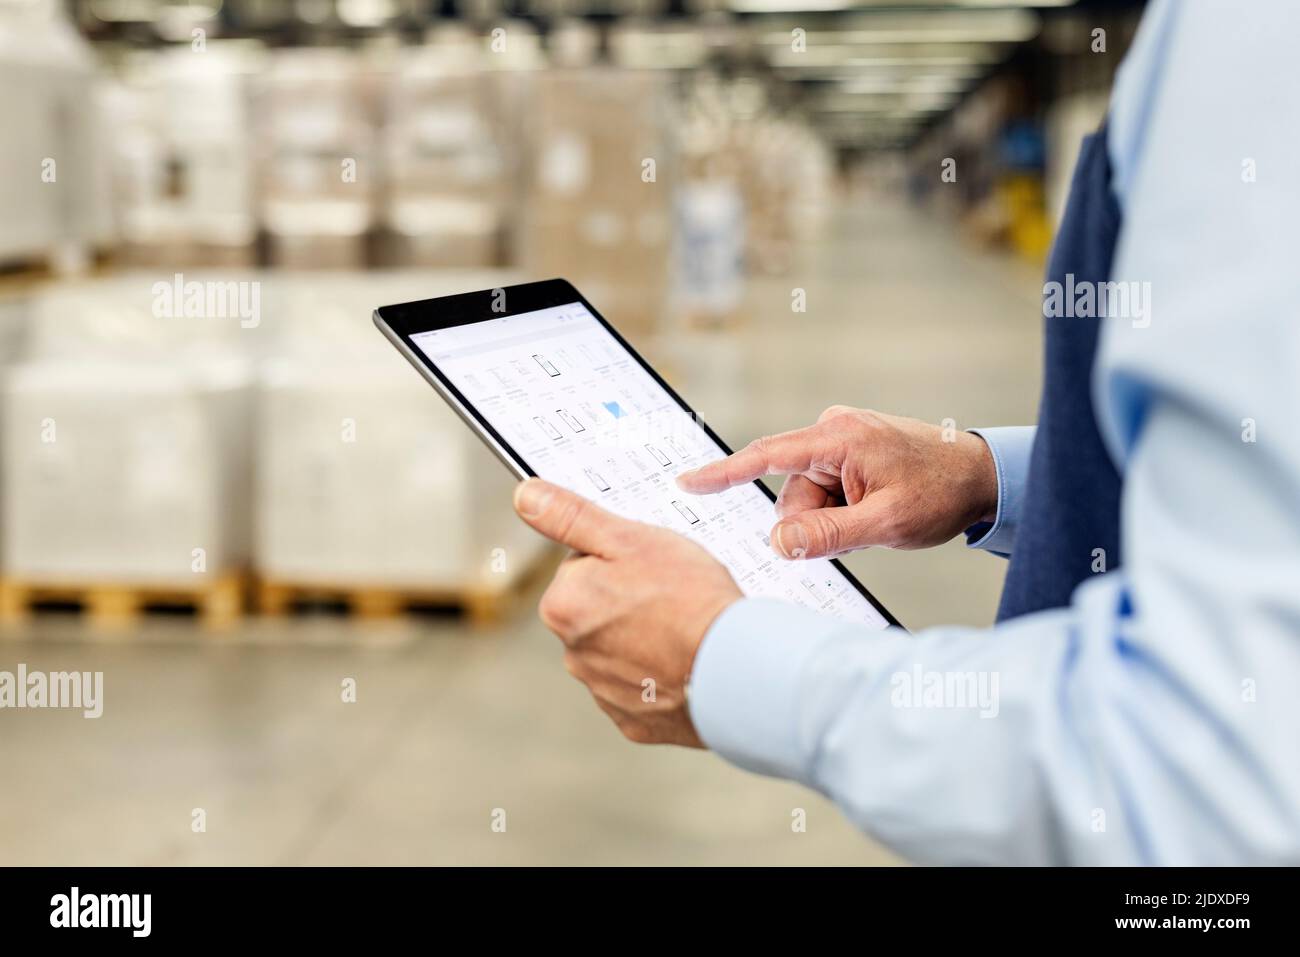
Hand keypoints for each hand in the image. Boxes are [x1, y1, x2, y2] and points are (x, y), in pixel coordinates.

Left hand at [513, 478, 741, 747]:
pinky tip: (686, 663)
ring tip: (685, 631)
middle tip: (672, 596)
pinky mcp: (634, 723)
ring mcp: (603, 692)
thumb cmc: (687, 599)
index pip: (583, 567)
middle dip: (628, 601)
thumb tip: (526, 496)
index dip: (621, 560)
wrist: (735, 670)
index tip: (652, 567)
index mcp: (563, 605)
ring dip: (645, 640)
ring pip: (621, 650)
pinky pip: (642, 688)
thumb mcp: (628, 539)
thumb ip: (571, 517)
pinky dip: (660, 676)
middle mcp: (573, 654)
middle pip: (599, 611)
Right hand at [677, 407, 997, 559]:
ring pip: (807, 498)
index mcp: (839, 437)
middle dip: (815, 522)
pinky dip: (841, 511)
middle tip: (862, 531)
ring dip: (832, 520)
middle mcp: (833, 429)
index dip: (724, 474)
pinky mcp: (848, 451)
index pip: (766, 457)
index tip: (687, 483)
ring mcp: (841, 439)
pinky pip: (824, 491)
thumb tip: (777, 542)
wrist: (982, 477)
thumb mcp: (885, 525)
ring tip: (875, 520)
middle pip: (791, 494)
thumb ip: (827, 535)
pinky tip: (873, 511)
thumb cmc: (941, 494)